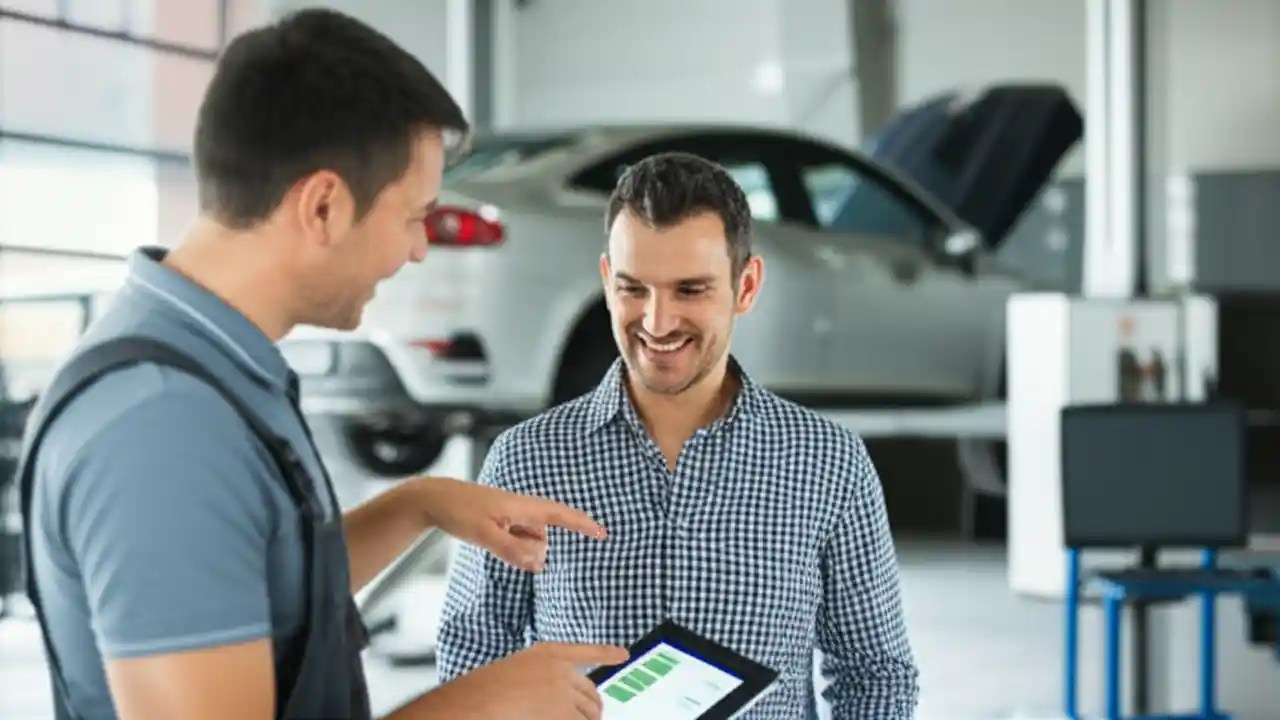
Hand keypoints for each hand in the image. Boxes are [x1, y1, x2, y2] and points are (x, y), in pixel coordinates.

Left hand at [417, 476, 605, 570]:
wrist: (436, 498)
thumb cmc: (460, 511)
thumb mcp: (485, 535)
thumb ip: (513, 550)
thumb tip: (539, 563)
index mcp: (524, 507)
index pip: (562, 516)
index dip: (584, 525)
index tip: (603, 533)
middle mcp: (524, 510)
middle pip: (543, 540)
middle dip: (532, 553)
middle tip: (499, 544)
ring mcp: (514, 516)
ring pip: (530, 543)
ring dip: (518, 550)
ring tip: (489, 538)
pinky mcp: (505, 521)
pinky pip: (518, 541)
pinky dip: (512, 547)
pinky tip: (491, 540)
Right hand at [422, 643, 628, 719]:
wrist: (477, 703)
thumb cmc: (487, 689)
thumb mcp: (518, 669)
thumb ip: (545, 676)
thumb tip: (565, 694)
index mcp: (549, 654)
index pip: (586, 651)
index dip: (606, 653)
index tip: (623, 654)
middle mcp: (561, 671)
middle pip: (592, 692)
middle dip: (593, 707)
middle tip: (592, 715)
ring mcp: (564, 694)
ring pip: (589, 713)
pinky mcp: (563, 715)